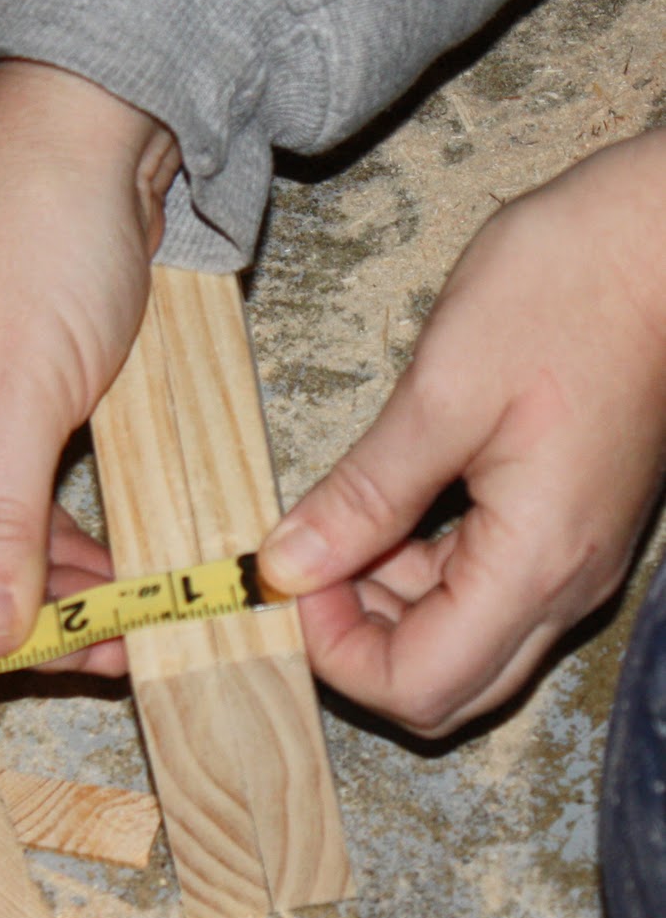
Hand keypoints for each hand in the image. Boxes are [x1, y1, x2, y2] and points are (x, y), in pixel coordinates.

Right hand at [0, 60, 178, 661]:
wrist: (94, 129)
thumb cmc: (40, 235)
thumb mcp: (24, 395)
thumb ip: (2, 522)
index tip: (56, 657)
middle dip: (17, 603)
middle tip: (109, 644)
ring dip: (44, 574)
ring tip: (124, 618)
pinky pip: (3, 493)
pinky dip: (52, 531)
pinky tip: (106, 569)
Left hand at [258, 130, 665, 736]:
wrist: (664, 230)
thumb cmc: (570, 288)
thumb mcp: (443, 392)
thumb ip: (363, 495)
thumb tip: (288, 564)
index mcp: (536, 563)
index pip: (420, 687)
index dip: (337, 652)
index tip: (292, 578)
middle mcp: (566, 582)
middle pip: (447, 683)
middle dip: (359, 640)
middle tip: (308, 560)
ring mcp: (575, 555)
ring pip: (465, 636)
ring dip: (388, 600)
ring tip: (342, 515)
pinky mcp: (570, 521)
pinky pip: (488, 584)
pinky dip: (426, 566)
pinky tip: (390, 501)